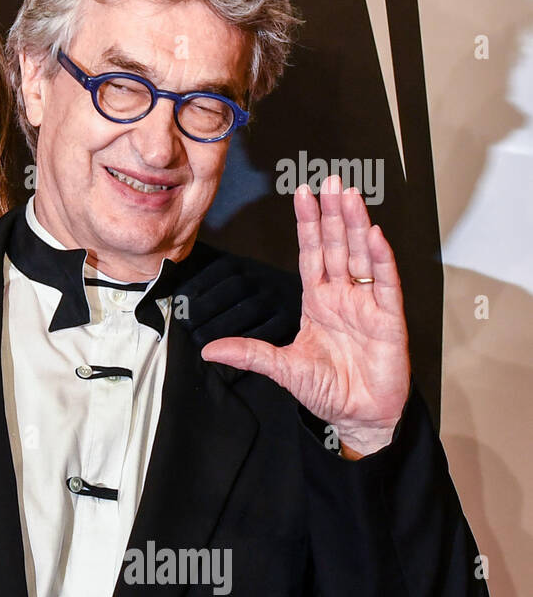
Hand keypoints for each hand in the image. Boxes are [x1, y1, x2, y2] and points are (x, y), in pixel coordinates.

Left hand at [200, 176, 409, 457]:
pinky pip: (385, 283)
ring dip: (355, 223)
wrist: (357, 418)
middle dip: (333, 212)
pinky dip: (380, 259)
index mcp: (318, 302)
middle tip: (330, 178)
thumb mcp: (281, 368)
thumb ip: (250, 353)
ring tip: (349, 194)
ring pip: (361, 255)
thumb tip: (209, 350)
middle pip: (337, 245)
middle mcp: (343, 297)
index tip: (302, 193)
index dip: (308, 224)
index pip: (311, 254)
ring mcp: (367, 305)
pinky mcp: (389, 319)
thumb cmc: (327, 391)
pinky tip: (373, 234)